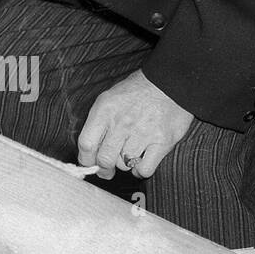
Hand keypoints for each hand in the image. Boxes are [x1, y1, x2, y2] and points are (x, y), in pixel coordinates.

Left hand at [77, 69, 193, 178]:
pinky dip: (141, 170)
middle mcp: (122, 123)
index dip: (85, 159)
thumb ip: (98, 122)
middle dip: (104, 169)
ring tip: (128, 155)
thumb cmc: (136, 91)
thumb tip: (88, 150)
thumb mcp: (109, 98)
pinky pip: (145, 169)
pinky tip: (141, 163)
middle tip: (107, 171)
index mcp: (105, 110)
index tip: (89, 163)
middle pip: (104, 159)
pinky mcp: (162, 142)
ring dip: (125, 165)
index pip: (86, 144)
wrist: (169, 82)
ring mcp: (143, 133)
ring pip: (124, 165)